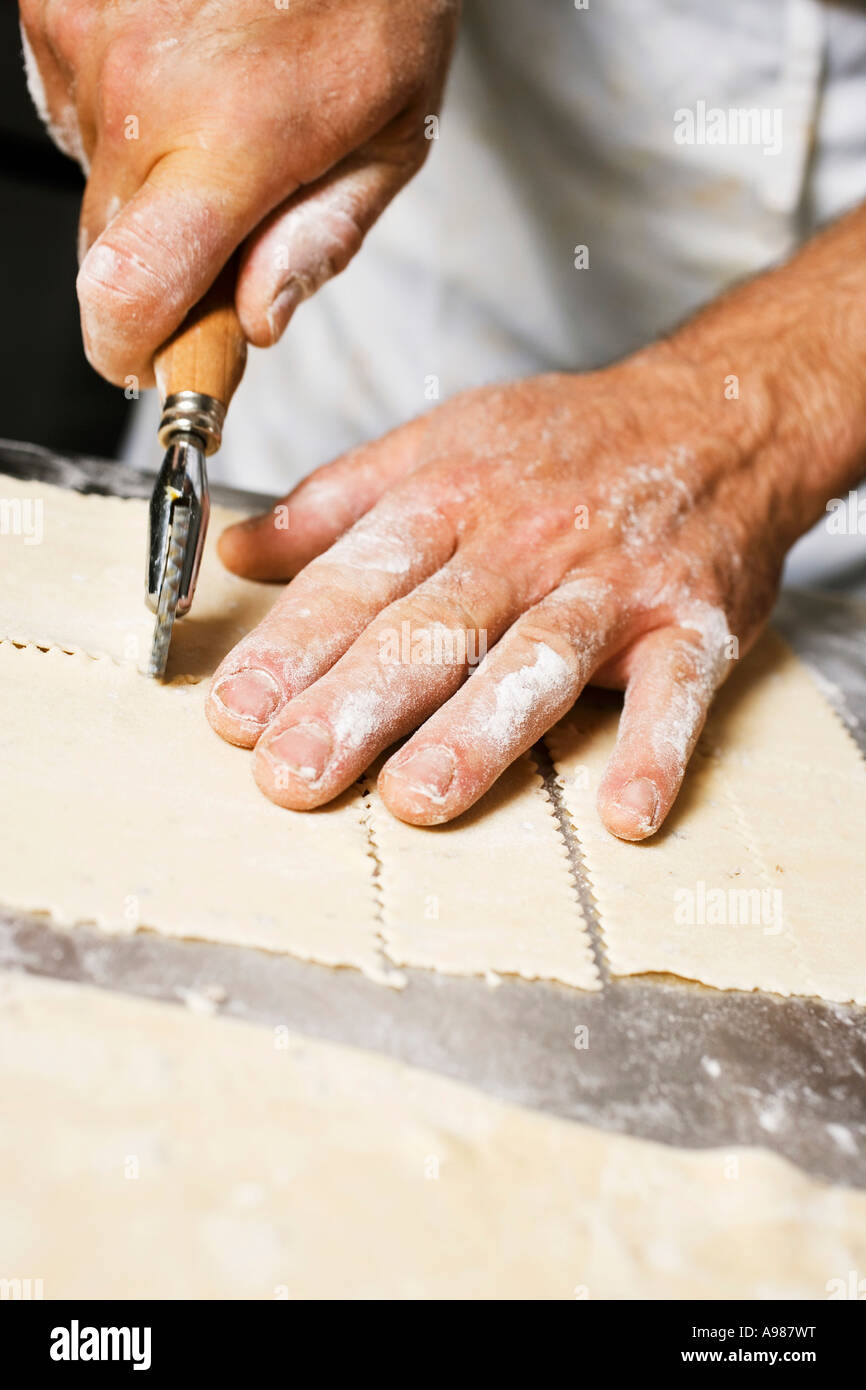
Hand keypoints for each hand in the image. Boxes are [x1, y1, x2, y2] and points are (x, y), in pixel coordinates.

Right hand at [19, 0, 457, 384]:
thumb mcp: (394, 134)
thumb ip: (321, 241)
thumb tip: (257, 323)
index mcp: (233, 138)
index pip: (128, 293)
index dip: (130, 351)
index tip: (154, 363)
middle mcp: (141, 88)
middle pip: (105, 252)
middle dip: (157, 269)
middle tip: (225, 225)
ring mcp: (86, 34)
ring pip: (91, 178)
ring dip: (145, 181)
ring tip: (217, 112)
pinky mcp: (55, 1)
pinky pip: (71, 104)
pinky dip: (122, 112)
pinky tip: (181, 68)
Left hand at [204, 349, 791, 837]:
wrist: (716, 415)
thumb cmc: (566, 441)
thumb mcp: (440, 440)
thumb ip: (338, 502)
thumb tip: (240, 553)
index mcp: (451, 496)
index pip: (358, 577)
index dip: (293, 646)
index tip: (236, 713)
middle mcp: (525, 541)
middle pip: (432, 627)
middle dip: (357, 702)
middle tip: (293, 773)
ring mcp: (612, 585)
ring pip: (537, 658)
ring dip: (479, 731)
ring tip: (417, 798)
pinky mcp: (692, 621)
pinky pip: (675, 688)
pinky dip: (656, 749)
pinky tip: (625, 814)